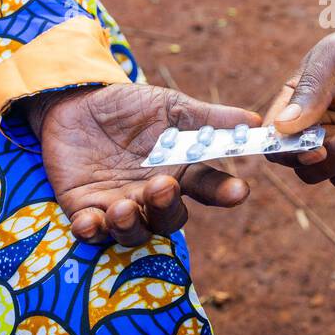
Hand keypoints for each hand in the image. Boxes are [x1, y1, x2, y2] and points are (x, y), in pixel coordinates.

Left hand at [24, 84, 259, 244]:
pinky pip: (90, 232)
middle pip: (169, 218)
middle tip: (162, 186)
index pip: (209, 188)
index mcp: (180, 172)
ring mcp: (119, 205)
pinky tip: (90, 221)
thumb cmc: (129, 105)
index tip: (239, 191)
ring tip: (124, 207)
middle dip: (167, 208)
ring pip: (133, 233)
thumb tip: (258, 121)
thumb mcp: (171, 106)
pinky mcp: (84, 208)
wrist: (76, 101)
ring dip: (130, 226)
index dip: (225, 193)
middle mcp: (153, 195)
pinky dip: (91, 231)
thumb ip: (210, 117)